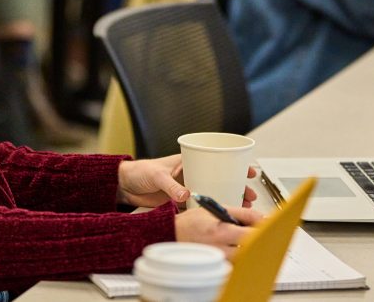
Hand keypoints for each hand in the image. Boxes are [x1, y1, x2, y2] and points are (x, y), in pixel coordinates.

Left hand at [116, 156, 257, 207]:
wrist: (124, 185)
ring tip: (242, 205)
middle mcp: (190, 174)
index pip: (215, 159)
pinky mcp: (180, 202)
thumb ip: (171, 186)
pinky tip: (221, 215)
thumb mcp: (157, 175)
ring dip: (227, 198)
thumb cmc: (139, 171)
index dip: (234, 163)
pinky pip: (199, 205)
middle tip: (249, 193)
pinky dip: (211, 209)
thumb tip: (185, 195)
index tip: (248, 168)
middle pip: (219, 178)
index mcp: (187, 161)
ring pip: (213, 192)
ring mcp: (187, 188)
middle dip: (236, 185)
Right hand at [175, 204, 263, 257]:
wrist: (171, 235)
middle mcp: (220, 249)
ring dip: (249, 249)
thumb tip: (264, 218)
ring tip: (243, 239)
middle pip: (251, 250)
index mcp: (220, 231)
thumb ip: (242, 213)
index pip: (252, 235)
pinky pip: (235, 264)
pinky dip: (240, 256)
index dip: (265, 231)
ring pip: (244, 258)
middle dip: (258, 241)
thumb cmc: (192, 222)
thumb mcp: (217, 209)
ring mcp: (218, 260)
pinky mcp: (216, 267)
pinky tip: (236, 248)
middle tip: (259, 234)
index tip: (270, 227)